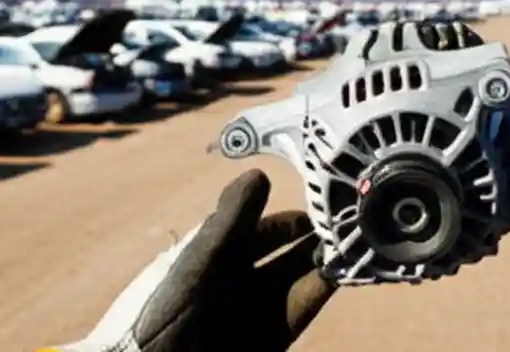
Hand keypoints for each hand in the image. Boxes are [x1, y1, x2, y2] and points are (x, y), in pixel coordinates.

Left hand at [42, 170, 334, 351]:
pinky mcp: (268, 338)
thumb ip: (230, 222)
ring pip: (295, 280)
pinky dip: (319, 291)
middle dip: (311, 239)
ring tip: (349, 241)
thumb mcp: (197, 263)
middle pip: (280, 254)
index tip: (316, 203)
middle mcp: (234, 282)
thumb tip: (260, 173)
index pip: (255, 230)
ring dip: (321, 262)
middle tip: (343, 221)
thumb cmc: (161, 315)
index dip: (284, 218)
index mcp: (210, 259)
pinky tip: (338, 272)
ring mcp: (251, 312)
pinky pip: (299, 310)